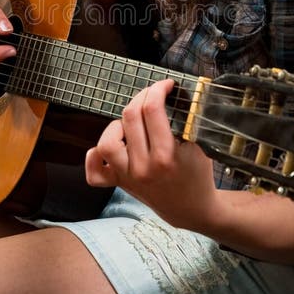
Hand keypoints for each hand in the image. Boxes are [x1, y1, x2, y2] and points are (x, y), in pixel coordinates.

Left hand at [85, 78, 218, 231]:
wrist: (191, 208)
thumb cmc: (198, 174)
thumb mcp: (199, 145)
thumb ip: (186, 121)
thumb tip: (170, 94)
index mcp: (165, 156)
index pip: (152, 109)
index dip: (158, 89)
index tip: (166, 84)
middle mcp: (142, 167)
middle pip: (130, 117)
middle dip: (142, 96)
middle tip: (154, 94)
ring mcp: (128, 177)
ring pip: (107, 142)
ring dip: (118, 124)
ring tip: (133, 122)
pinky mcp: (120, 184)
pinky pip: (94, 172)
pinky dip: (95, 156)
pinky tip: (111, 146)